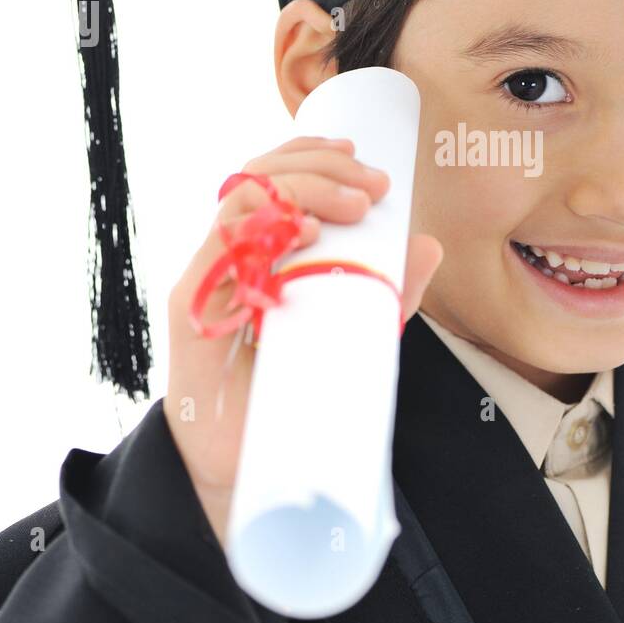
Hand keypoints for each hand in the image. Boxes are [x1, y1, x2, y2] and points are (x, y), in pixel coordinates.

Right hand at [163, 136, 442, 545]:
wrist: (247, 465)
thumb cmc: (294, 393)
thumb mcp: (351, 334)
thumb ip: (387, 292)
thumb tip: (430, 245)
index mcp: (258, 251)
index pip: (272, 179)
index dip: (312, 157)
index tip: (365, 164)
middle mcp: (227, 256)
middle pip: (256, 179)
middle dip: (317, 168)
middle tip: (371, 186)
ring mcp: (208, 280)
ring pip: (239, 203)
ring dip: (299, 190)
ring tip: (352, 206)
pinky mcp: (193, 314)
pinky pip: (219, 256)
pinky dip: (261, 232)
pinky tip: (302, 232)